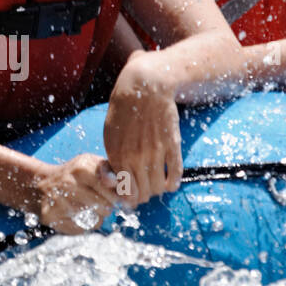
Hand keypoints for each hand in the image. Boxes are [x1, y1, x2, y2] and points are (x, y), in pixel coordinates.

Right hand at [30, 154, 122, 233]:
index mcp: (82, 167)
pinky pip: (81, 229)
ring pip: (95, 220)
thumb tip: (129, 189)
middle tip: (103, 203)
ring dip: (98, 217)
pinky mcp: (51, 217)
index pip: (112, 190)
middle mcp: (68, 183)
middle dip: (108, 207)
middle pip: (105, 207)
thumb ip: (112, 172)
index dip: (118, 196)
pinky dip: (85, 225)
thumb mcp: (91, 164)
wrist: (40, 184)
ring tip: (91, 208)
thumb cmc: (74, 175)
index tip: (118, 197)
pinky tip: (79, 215)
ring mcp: (58, 201)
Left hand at [102, 53, 183, 206]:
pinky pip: (175, 174)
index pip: (125, 191)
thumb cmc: (124, 111)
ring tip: (156, 185)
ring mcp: (156, 151)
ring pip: (159, 187)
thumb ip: (112, 160)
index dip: (129, 198)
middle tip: (143, 191)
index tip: (131, 194)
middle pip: (143, 194)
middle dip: (142, 197)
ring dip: (157, 190)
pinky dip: (173, 183)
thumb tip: (116, 182)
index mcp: (117, 155)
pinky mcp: (172, 144)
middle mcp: (136, 156)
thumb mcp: (110, 136)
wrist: (144, 87)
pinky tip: (170, 183)